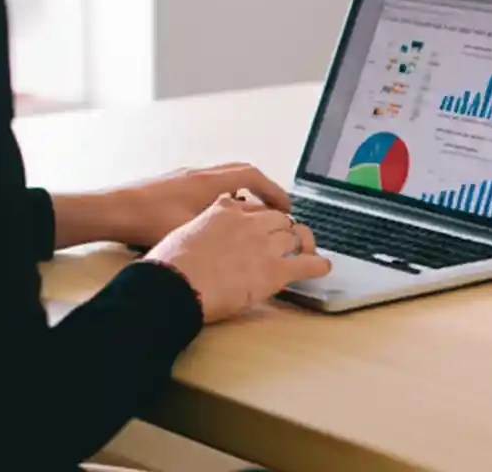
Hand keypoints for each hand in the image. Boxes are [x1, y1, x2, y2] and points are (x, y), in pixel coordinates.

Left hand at [79, 163, 292, 249]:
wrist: (110, 211)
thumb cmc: (145, 221)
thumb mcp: (193, 229)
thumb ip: (226, 227)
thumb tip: (253, 232)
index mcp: (209, 182)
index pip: (254, 177)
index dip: (274, 191)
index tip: (286, 206)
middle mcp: (199, 174)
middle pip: (242, 171)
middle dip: (263, 189)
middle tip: (275, 208)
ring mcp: (184, 177)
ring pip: (224, 177)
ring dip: (241, 192)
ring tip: (248, 214)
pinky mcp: (172, 184)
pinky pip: (207, 184)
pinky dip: (221, 195)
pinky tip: (215, 217)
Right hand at [146, 194, 331, 322]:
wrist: (173, 285)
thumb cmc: (168, 265)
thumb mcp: (180, 233)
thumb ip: (198, 228)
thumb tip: (199, 235)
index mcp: (224, 211)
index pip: (251, 207)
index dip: (257, 219)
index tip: (259, 226)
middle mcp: (249, 222)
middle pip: (278, 219)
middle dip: (281, 229)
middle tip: (283, 241)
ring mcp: (264, 245)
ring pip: (294, 236)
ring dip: (299, 244)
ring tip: (304, 251)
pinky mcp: (274, 270)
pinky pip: (307, 264)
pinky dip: (318, 265)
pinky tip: (323, 267)